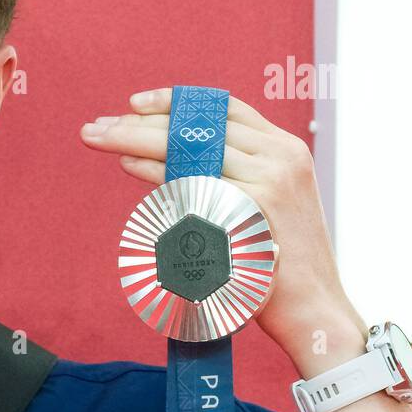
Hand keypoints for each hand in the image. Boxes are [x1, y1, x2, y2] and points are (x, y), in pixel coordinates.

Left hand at [79, 88, 365, 360]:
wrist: (314, 310)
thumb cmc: (279, 264)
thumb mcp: (265, 203)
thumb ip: (234, 174)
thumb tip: (168, 156)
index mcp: (285, 149)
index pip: (225, 108)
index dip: (177, 101)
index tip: (134, 103)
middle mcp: (280, 156)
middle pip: (197, 125)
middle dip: (140, 122)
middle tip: (97, 126)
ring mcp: (268, 181)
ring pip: (188, 148)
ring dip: (136, 139)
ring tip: (99, 138)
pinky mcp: (251, 209)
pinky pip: (190, 182)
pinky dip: (155, 171)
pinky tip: (127, 165)